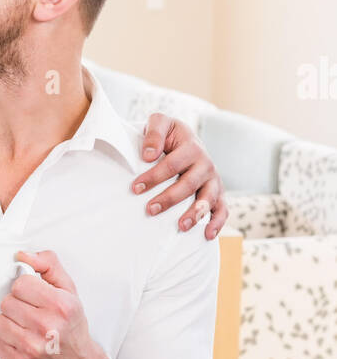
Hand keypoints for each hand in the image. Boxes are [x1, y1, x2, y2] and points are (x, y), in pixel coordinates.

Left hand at [0, 250, 108, 358]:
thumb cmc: (72, 328)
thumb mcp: (69, 291)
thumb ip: (48, 265)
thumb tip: (23, 256)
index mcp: (60, 306)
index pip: (20, 284)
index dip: (25, 289)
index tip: (33, 296)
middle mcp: (47, 328)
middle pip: (7, 303)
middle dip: (17, 306)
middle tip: (31, 313)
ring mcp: (32, 349)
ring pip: (0, 322)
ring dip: (10, 323)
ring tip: (26, 328)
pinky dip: (8, 342)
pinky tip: (23, 342)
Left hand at [132, 114, 226, 239]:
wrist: (184, 140)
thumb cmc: (168, 135)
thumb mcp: (160, 123)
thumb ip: (154, 132)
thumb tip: (148, 155)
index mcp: (192, 146)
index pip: (172, 164)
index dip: (154, 176)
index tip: (135, 187)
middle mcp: (206, 163)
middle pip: (189, 184)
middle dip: (169, 198)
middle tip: (150, 209)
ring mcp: (213, 180)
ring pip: (208, 198)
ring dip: (195, 213)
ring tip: (181, 226)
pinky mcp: (217, 193)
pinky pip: (222, 209)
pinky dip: (217, 223)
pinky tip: (207, 235)